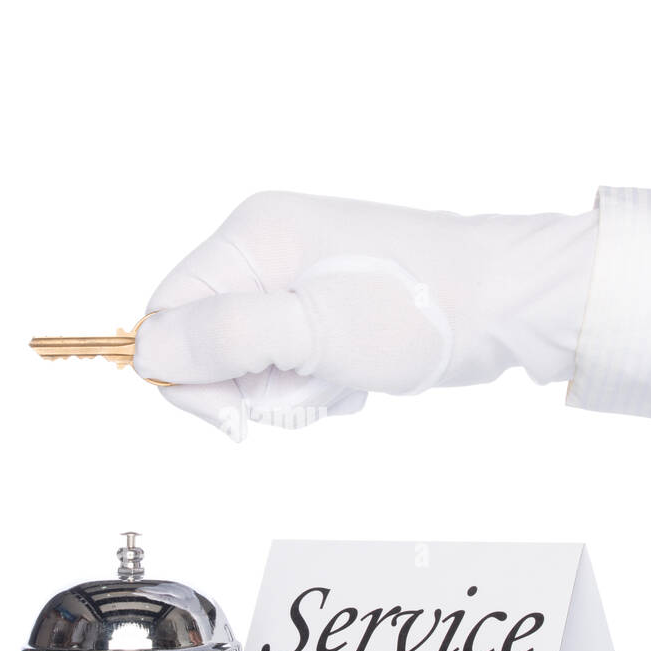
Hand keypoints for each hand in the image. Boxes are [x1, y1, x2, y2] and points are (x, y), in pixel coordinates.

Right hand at [134, 192, 594, 439]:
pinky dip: (316, 385)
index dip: (188, 374)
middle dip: (249, 384)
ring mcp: (296, 280)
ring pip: (248, 363)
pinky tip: (353, 376)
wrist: (503, 304)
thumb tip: (148, 348)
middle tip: (305, 383)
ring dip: (290, 391)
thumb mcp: (309, 329)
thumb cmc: (416, 307)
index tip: (234, 413)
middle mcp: (265, 250)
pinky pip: (287, 364)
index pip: (167, 313)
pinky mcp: (323, 309)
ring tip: (339, 376)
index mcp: (252, 236)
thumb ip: (222, 337)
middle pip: (204, 342)